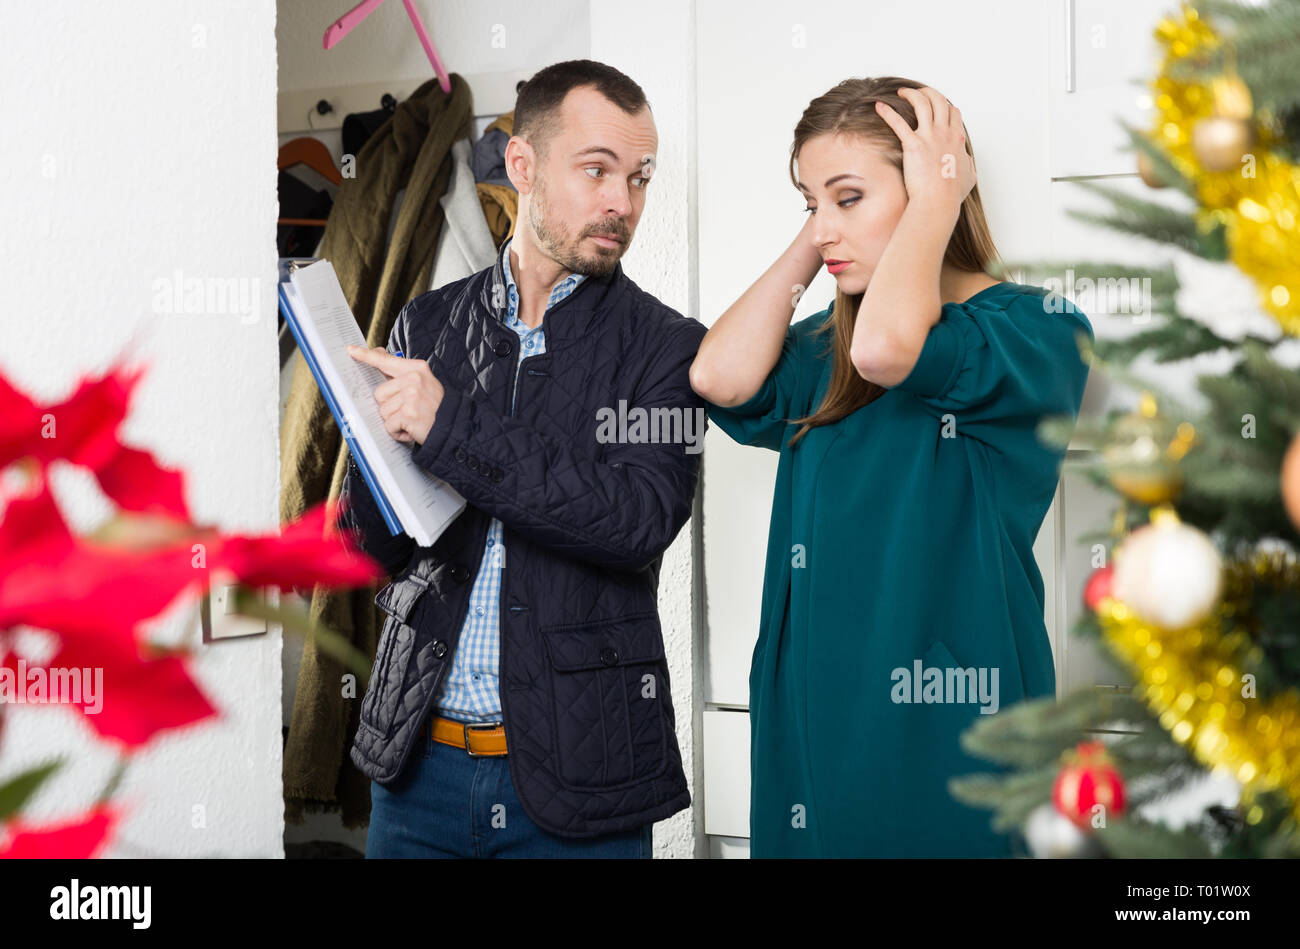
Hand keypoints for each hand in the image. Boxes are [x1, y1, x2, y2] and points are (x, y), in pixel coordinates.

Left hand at [346, 345, 443, 445]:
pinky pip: (389, 425)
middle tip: (409, 410)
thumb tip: (379, 354)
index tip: (351, 350)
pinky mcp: (408, 413)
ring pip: (383, 411)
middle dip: (389, 406)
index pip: (386, 361)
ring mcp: (411, 396)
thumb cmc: (436, 407)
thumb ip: (400, 372)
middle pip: (379, 393)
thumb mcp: (423, 383)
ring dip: (394, 421)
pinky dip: (398, 432)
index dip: (366, 356)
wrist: (455, 426)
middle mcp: (414, 379)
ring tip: (412, 420)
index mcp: (417, 368)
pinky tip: (412, 429)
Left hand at [874, 87, 974, 214]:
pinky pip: (898, 122)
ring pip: (922, 103)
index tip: (936, 106)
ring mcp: (929, 137)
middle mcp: (945, 133)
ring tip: (901, 92)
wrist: (938, 200)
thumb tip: (966, 160)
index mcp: (957, 139)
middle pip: (938, 100)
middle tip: (917, 92)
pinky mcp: (913, 144)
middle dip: (928, 92)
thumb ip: (968, 164)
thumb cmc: (951, 193)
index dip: (945, 106)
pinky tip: (879, 106)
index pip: (953, 112)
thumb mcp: (969, 177)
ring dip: (911, 94)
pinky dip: (887, 112)